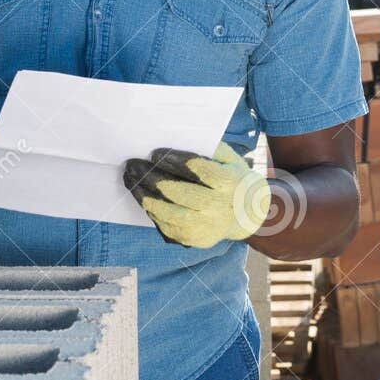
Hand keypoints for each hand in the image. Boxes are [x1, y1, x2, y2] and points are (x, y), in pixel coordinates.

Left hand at [123, 142, 269, 248]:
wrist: (247, 214)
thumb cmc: (232, 179)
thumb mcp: (230, 159)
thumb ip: (208, 149)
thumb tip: (176, 140)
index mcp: (230, 183)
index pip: (198, 170)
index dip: (174, 161)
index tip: (155, 153)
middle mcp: (219, 208)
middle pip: (178, 192)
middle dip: (152, 177)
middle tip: (134, 165)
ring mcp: (206, 227)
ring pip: (167, 212)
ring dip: (144, 195)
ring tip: (131, 180)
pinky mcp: (194, 239)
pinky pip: (166, 225)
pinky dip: (152, 210)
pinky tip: (143, 196)